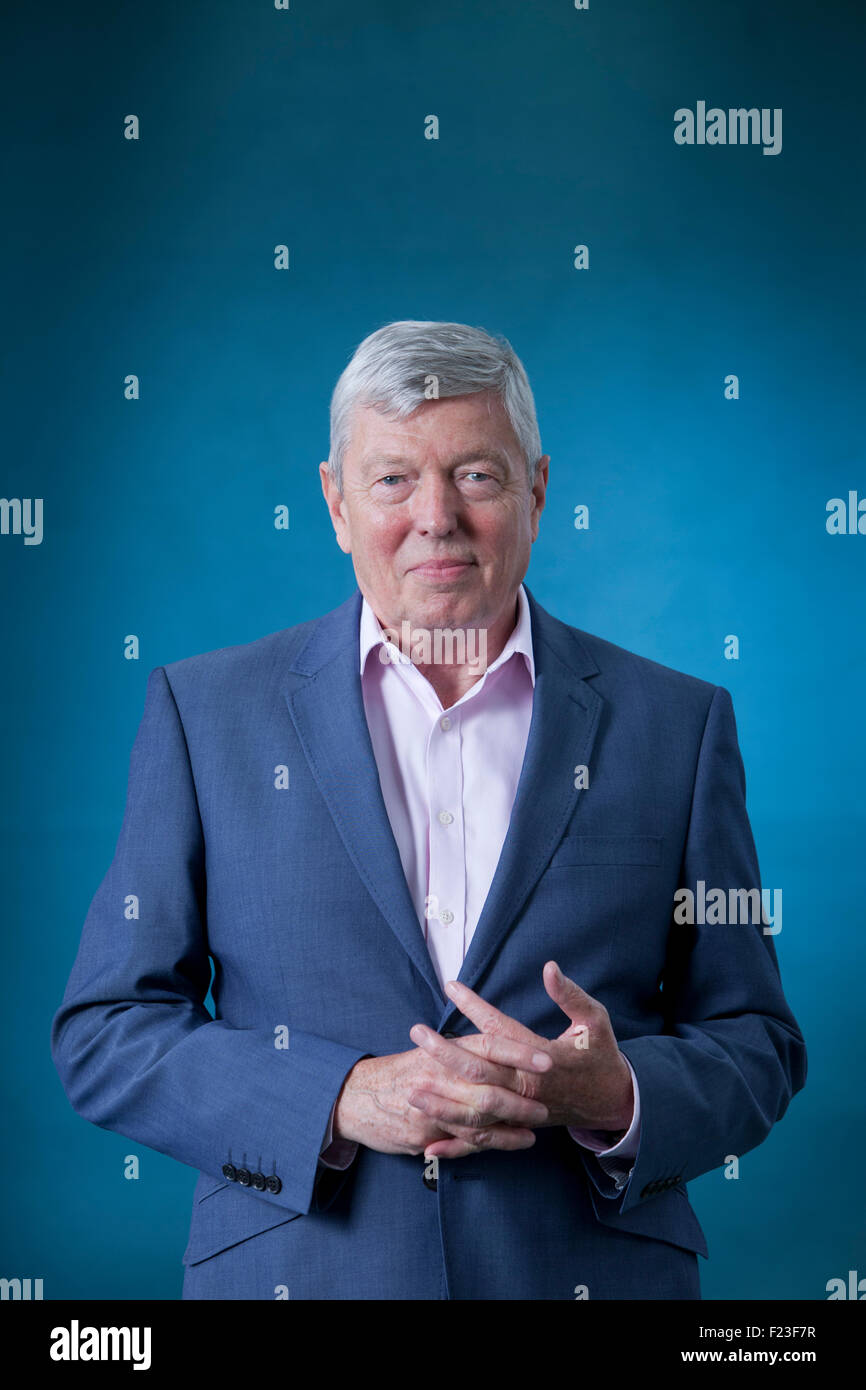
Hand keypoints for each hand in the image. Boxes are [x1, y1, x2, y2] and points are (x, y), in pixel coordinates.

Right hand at [332, 1039, 551, 1156]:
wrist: (354, 1096)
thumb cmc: (398, 1073)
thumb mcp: (427, 1053)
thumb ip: (459, 1053)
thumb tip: (497, 1048)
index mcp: (443, 1049)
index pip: (488, 1045)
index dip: (518, 1052)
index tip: (546, 1060)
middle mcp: (439, 1074)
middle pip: (489, 1084)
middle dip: (520, 1096)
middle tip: (545, 1104)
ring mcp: (431, 1105)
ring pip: (479, 1116)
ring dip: (510, 1124)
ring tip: (534, 1129)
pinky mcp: (424, 1132)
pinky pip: (464, 1140)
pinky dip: (491, 1143)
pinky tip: (512, 1143)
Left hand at [410, 961, 633, 1159]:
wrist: (613, 1101)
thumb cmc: (600, 1056)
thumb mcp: (595, 1021)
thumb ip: (570, 995)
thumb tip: (550, 968)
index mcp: (543, 1057)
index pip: (502, 1030)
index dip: (475, 1007)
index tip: (450, 987)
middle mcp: (528, 1087)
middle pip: (480, 1071)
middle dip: (445, 1053)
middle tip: (417, 1033)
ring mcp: (521, 1112)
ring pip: (476, 1111)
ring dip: (442, 1101)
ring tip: (411, 1088)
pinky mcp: (518, 1128)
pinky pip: (485, 1140)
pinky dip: (457, 1145)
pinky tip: (429, 1146)